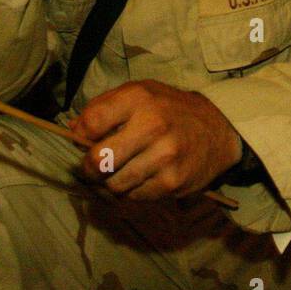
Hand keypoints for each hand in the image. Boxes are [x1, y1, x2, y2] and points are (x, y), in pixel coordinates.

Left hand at [69, 80, 242, 199]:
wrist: (218, 129)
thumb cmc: (170, 109)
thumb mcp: (139, 93)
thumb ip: (104, 107)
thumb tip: (72, 130)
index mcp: (139, 98)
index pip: (92, 122)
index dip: (81, 135)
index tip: (86, 141)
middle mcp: (152, 126)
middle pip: (98, 160)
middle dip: (90, 167)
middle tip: (95, 166)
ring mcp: (164, 156)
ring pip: (114, 184)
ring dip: (112, 181)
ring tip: (122, 170)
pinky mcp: (172, 182)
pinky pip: (134, 196)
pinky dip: (132, 190)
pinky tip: (142, 176)